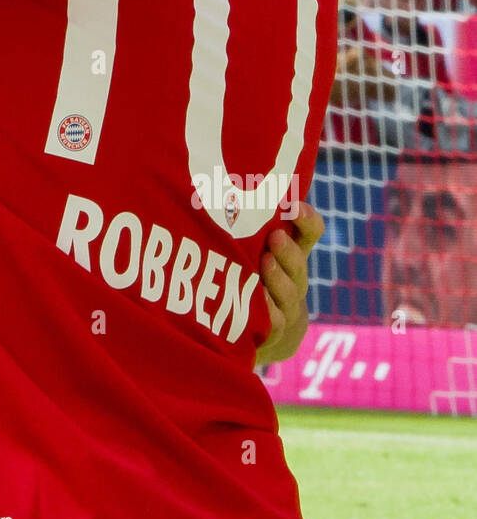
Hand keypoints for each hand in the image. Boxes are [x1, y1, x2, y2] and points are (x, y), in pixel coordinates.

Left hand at [255, 200, 324, 364]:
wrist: (259, 333)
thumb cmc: (247, 277)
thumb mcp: (249, 249)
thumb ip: (242, 226)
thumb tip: (210, 184)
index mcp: (292, 254)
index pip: (310, 233)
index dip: (306, 220)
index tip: (294, 205)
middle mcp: (294, 279)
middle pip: (298, 264)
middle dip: (288, 250)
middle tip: (275, 236)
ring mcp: (287, 308)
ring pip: (288, 295)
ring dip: (278, 279)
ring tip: (264, 264)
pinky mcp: (274, 333)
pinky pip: (275, 324)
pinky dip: (267, 313)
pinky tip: (254, 304)